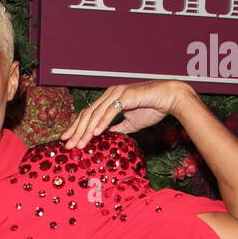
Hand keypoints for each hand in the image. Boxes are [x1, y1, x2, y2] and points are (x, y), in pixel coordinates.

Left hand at [58, 79, 193, 149]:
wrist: (169, 98)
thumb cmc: (153, 108)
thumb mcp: (131, 123)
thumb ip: (118, 128)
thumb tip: (107, 136)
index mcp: (110, 99)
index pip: (89, 114)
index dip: (78, 127)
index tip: (69, 139)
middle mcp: (111, 94)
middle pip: (88, 114)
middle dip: (76, 131)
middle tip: (67, 145)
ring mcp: (117, 93)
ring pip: (97, 114)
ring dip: (86, 130)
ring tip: (79, 144)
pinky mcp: (126, 96)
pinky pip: (110, 111)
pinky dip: (101, 123)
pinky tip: (94, 134)